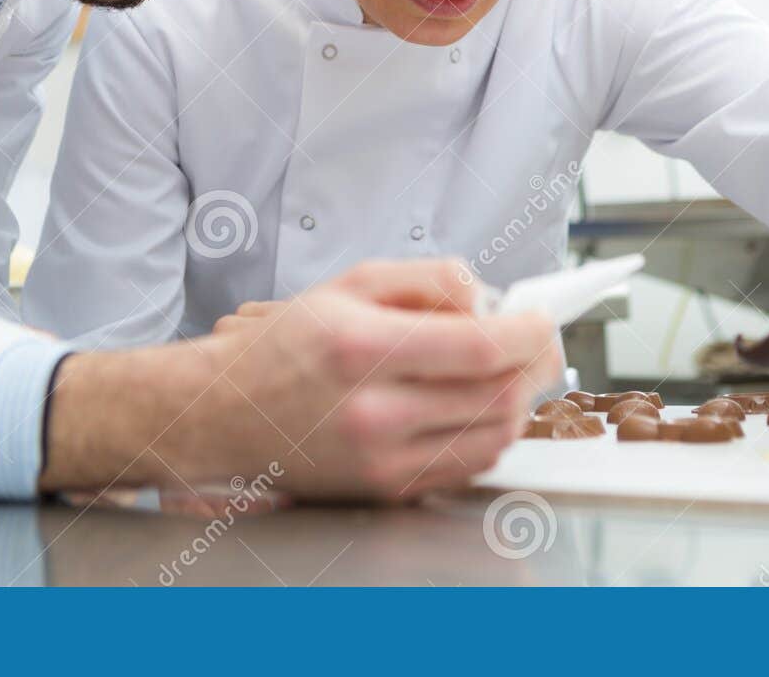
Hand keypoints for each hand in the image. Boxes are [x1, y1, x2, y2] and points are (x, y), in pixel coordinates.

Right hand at [42, 259, 559, 499]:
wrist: (226, 412)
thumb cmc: (287, 345)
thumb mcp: (351, 284)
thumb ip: (426, 279)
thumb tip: (488, 296)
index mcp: (361, 348)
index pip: (478, 346)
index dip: (527, 332)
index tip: (541, 319)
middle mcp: (372, 411)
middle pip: (497, 396)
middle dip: (534, 365)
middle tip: (538, 342)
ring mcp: (380, 459)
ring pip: (492, 437)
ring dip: (518, 401)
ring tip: (510, 370)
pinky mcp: (386, 489)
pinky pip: (468, 465)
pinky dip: (490, 433)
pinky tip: (480, 405)